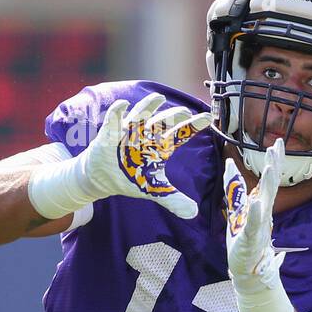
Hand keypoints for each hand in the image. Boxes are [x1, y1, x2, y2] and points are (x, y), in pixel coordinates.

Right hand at [27, 91, 210, 220]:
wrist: (103, 178)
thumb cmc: (131, 178)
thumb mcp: (154, 190)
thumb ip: (174, 200)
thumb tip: (194, 213)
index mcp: (159, 147)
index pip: (180, 133)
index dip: (193, 125)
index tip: (208, 118)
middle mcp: (146, 136)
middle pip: (162, 122)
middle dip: (172, 116)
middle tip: (184, 112)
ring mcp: (127, 133)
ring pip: (140, 116)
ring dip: (148, 107)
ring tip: (158, 98)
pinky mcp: (109, 135)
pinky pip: (113, 121)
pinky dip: (117, 113)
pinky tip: (123, 105)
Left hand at [223, 137, 284, 291]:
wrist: (247, 272)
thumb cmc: (243, 240)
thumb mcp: (236, 209)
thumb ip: (233, 187)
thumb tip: (228, 163)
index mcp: (261, 205)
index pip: (269, 179)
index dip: (274, 161)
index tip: (278, 142)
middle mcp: (263, 213)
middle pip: (271, 185)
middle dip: (274, 165)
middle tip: (278, 146)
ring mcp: (259, 226)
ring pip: (266, 202)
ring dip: (268, 185)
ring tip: (270, 168)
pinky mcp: (250, 240)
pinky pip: (254, 225)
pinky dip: (256, 214)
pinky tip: (258, 203)